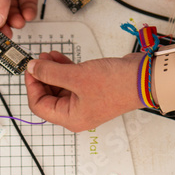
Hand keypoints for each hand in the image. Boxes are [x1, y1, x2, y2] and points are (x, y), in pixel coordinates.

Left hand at [24, 52, 142, 130]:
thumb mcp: (77, 76)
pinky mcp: (91, 89)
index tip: (30, 69)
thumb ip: (51, 72)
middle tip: (38, 61)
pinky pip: (70, 81)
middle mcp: (76, 113)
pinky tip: (59, 58)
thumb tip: (33, 68)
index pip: (39, 106)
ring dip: (51, 71)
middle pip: (48, 97)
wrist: (144, 78)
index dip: (32, 86)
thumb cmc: (117, 85)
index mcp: (71, 118)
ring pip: (59, 87)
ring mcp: (84, 101)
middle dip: (41, 77)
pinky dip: (63, 70)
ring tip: (48, 56)